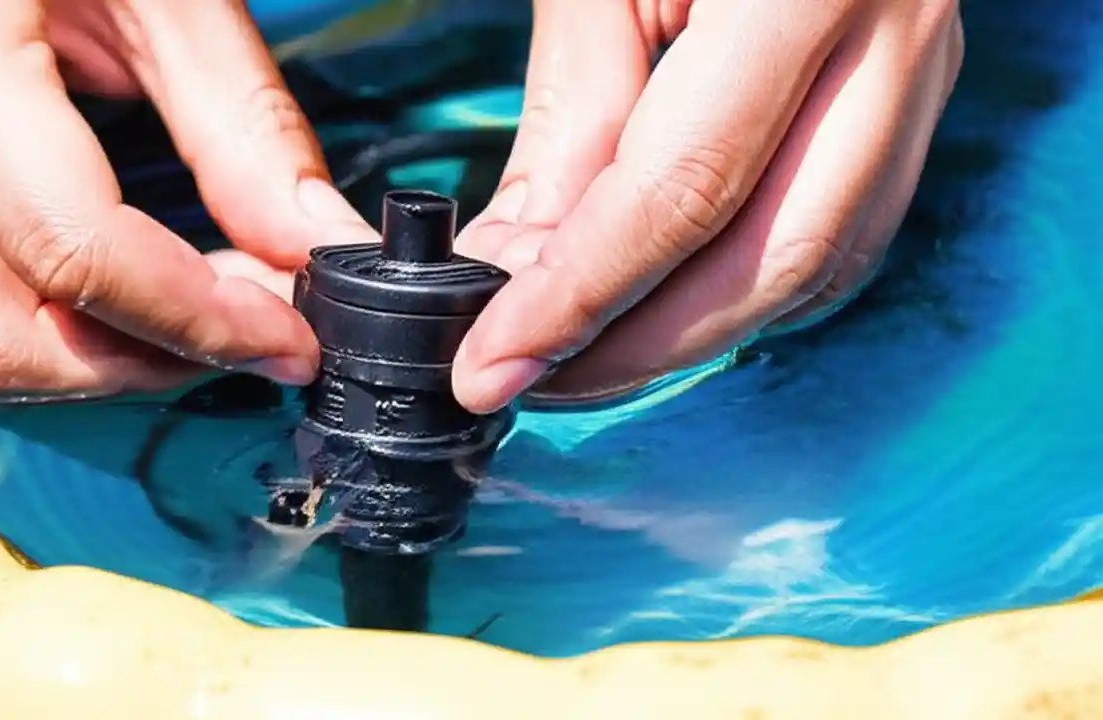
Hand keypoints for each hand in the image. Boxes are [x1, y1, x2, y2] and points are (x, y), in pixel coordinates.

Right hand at [0, 0, 373, 399]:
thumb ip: (243, 122)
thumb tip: (320, 241)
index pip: (76, 250)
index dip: (200, 320)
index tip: (291, 340)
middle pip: (4, 335)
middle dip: (147, 363)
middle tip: (252, 334)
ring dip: (92, 366)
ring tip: (194, 323)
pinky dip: (38, 339)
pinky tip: (121, 304)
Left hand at [453, 0, 963, 411]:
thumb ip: (571, 116)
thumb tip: (518, 265)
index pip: (680, 190)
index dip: (576, 298)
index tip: (490, 365)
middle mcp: (895, 41)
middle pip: (766, 264)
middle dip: (635, 349)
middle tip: (531, 380)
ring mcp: (923, 78)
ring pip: (814, 271)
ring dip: (688, 338)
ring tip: (581, 360)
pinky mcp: (914, 102)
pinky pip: (837, 238)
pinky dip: (742, 294)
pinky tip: (665, 309)